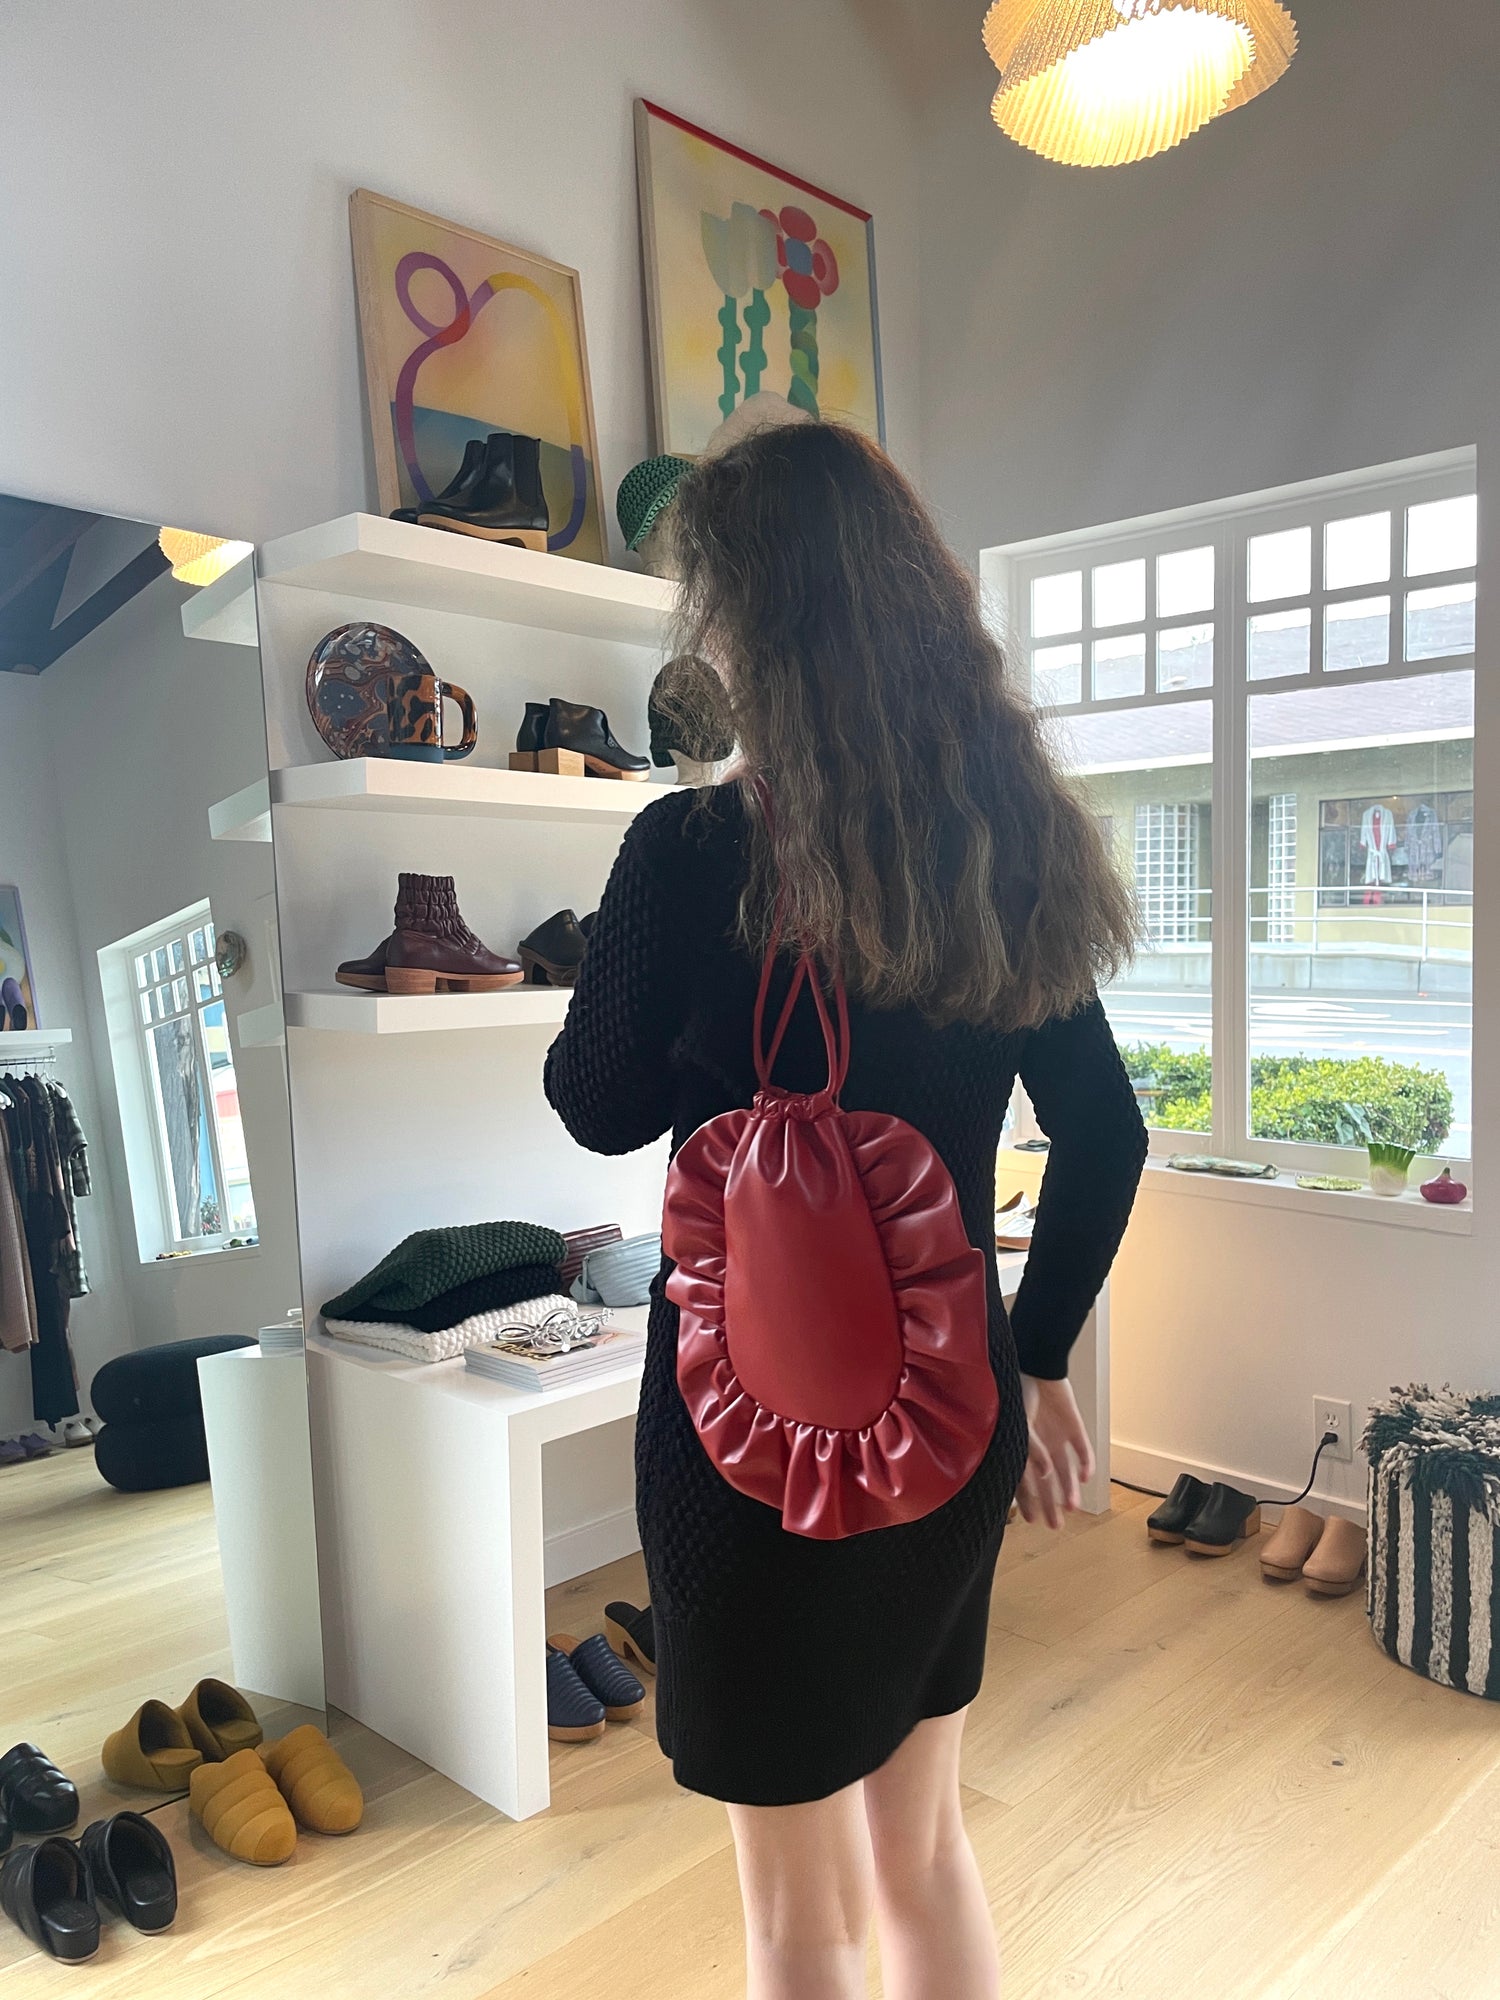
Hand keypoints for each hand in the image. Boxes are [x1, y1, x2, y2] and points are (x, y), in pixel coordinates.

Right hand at [1015, 1374, 1094, 1529]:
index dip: (1027, 1501)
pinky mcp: (1073, 1425)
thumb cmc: (1018, 1392)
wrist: (1038, 1363)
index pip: (1022, 1481)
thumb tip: (1045, 1477)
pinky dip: (1085, 1463)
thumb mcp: (1018, 1425)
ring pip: (1064, 1470)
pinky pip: (1082, 1448)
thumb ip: (1031, 1452)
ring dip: (1068, 1488)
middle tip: (1055, 1526)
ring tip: (1072, 1508)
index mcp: (1019, 1446)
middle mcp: (1038, 1445)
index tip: (1032, 1521)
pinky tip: (1087, 1479)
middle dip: (1049, 1503)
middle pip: (1045, 1481)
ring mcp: (1056, 1436)